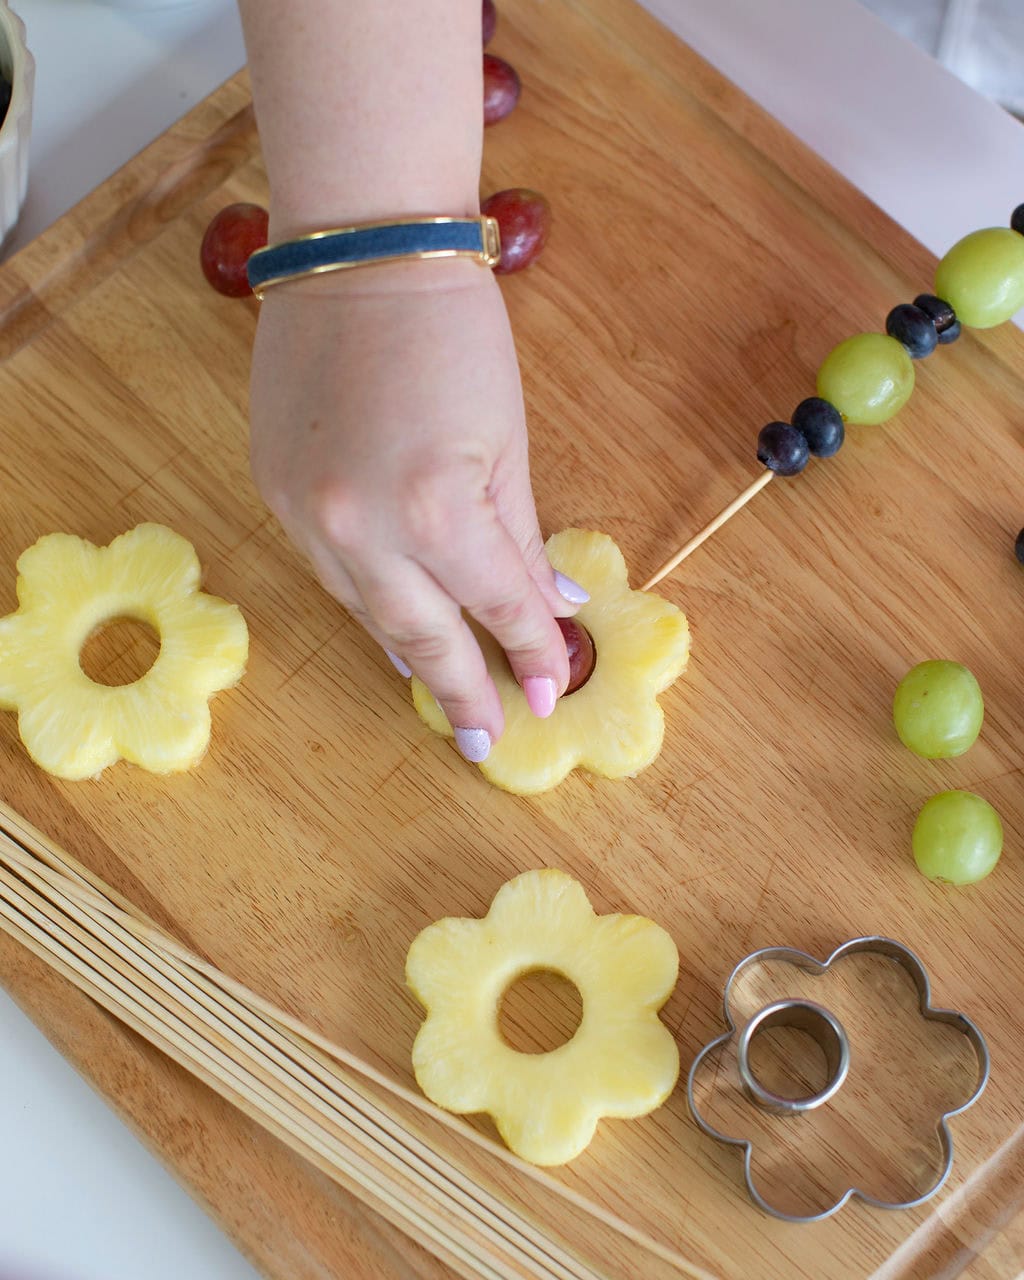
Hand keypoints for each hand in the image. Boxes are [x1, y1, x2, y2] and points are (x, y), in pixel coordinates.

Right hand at [248, 258, 586, 759]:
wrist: (358, 253)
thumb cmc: (453, 333)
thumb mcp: (508, 442)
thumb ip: (523, 539)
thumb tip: (552, 606)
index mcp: (437, 510)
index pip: (496, 606)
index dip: (529, 652)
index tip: (548, 692)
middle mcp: (361, 527)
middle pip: (420, 635)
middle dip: (461, 690)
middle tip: (486, 738)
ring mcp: (307, 514)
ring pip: (364, 612)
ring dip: (408, 654)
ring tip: (441, 691)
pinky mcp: (276, 493)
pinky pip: (328, 572)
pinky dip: (366, 603)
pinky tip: (389, 623)